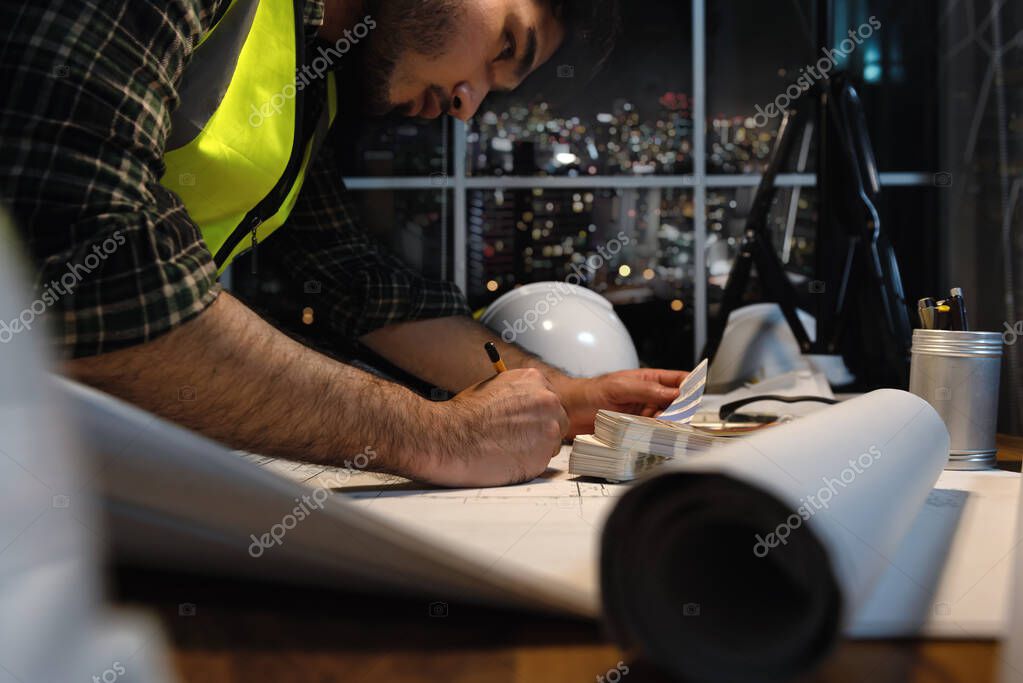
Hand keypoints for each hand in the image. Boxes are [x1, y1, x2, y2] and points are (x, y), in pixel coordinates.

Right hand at [420, 369, 568, 486]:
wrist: (451, 437)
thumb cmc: (464, 415)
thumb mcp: (493, 387)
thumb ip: (517, 394)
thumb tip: (525, 404)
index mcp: (534, 380)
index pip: (550, 400)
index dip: (537, 415)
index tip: (526, 423)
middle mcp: (547, 402)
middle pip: (557, 421)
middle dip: (541, 432)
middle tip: (517, 439)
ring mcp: (548, 430)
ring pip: (551, 444)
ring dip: (535, 449)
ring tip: (506, 449)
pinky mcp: (543, 457)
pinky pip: (542, 463)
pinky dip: (528, 464)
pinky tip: (506, 460)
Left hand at [555, 369, 687, 436]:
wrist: (568, 411)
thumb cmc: (589, 393)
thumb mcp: (619, 387)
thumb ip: (648, 389)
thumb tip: (675, 392)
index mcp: (648, 379)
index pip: (679, 380)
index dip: (690, 386)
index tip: (693, 397)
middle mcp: (649, 397)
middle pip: (678, 404)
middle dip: (678, 411)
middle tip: (671, 417)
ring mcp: (643, 414)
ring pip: (667, 421)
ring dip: (666, 425)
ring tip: (656, 427)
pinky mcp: (636, 430)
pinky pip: (653, 434)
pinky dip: (654, 436)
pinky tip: (649, 436)